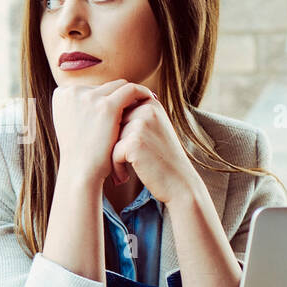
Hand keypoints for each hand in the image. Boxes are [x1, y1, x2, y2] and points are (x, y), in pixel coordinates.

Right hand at [50, 79, 152, 187]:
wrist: (82, 171)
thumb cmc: (80, 151)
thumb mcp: (71, 123)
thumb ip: (80, 106)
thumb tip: (98, 92)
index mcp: (62, 94)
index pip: (90, 88)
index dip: (104, 98)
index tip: (116, 106)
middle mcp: (73, 92)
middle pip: (104, 86)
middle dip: (116, 97)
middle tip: (134, 104)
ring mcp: (89, 97)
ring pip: (118, 86)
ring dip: (129, 95)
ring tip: (142, 103)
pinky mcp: (107, 106)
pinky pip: (131, 90)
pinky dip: (141, 92)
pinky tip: (150, 99)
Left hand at [109, 92, 202, 206]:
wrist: (180, 183)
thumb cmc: (163, 160)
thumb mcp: (153, 130)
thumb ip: (135, 117)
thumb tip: (105, 110)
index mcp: (151, 103)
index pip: (118, 112)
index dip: (117, 134)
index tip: (127, 151)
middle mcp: (147, 108)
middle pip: (112, 124)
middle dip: (111, 145)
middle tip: (119, 164)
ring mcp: (142, 123)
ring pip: (110, 138)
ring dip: (112, 158)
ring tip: (121, 172)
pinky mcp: (136, 141)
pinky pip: (113, 152)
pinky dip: (116, 167)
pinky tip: (124, 178)